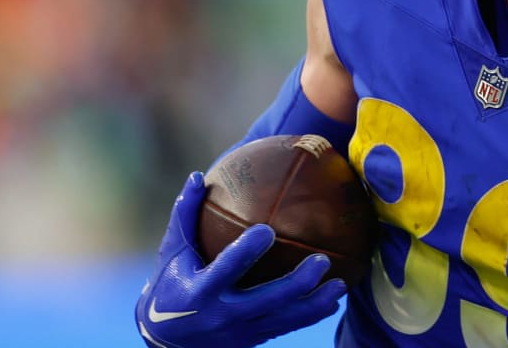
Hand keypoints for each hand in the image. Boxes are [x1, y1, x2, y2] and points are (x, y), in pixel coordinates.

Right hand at [135, 172, 347, 347]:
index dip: (245, 252)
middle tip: (323, 262)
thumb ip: (185, 214)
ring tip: (341, 286)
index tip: (267, 230)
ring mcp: (239, 332)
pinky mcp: (251, 340)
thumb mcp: (172, 252)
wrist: (166, 340)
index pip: (226, 269)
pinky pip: (286, 328)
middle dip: (297, 284)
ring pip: (284, 320)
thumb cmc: (170, 284)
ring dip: (314, 304)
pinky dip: (310, 316)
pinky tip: (333, 301)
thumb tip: (199, 175)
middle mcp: (222, 315)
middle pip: (267, 300)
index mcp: (201, 290)